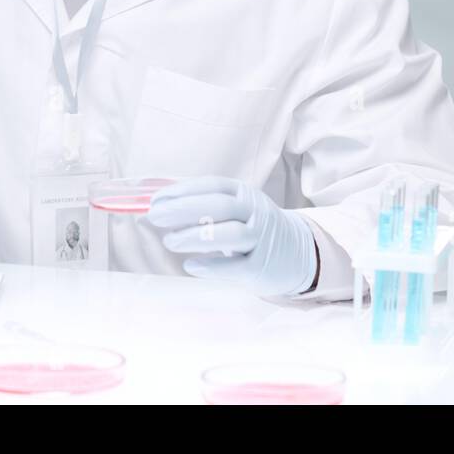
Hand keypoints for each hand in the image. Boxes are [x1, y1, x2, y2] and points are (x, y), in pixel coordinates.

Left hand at [147, 177, 316, 296]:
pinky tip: (190, 265)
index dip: (182, 191)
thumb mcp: (236, 210)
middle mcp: (255, 212)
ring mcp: (261, 239)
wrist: (297, 253)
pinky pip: (236, 266)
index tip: (155, 200)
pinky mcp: (262, 267)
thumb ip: (205, 207)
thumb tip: (161, 205)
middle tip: (155, 217)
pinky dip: (212, 266)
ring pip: (230, 234)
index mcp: (244, 194)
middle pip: (219, 206)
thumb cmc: (253, 229)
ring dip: (196, 237)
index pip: (212, 186)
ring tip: (169, 241)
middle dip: (184, 210)